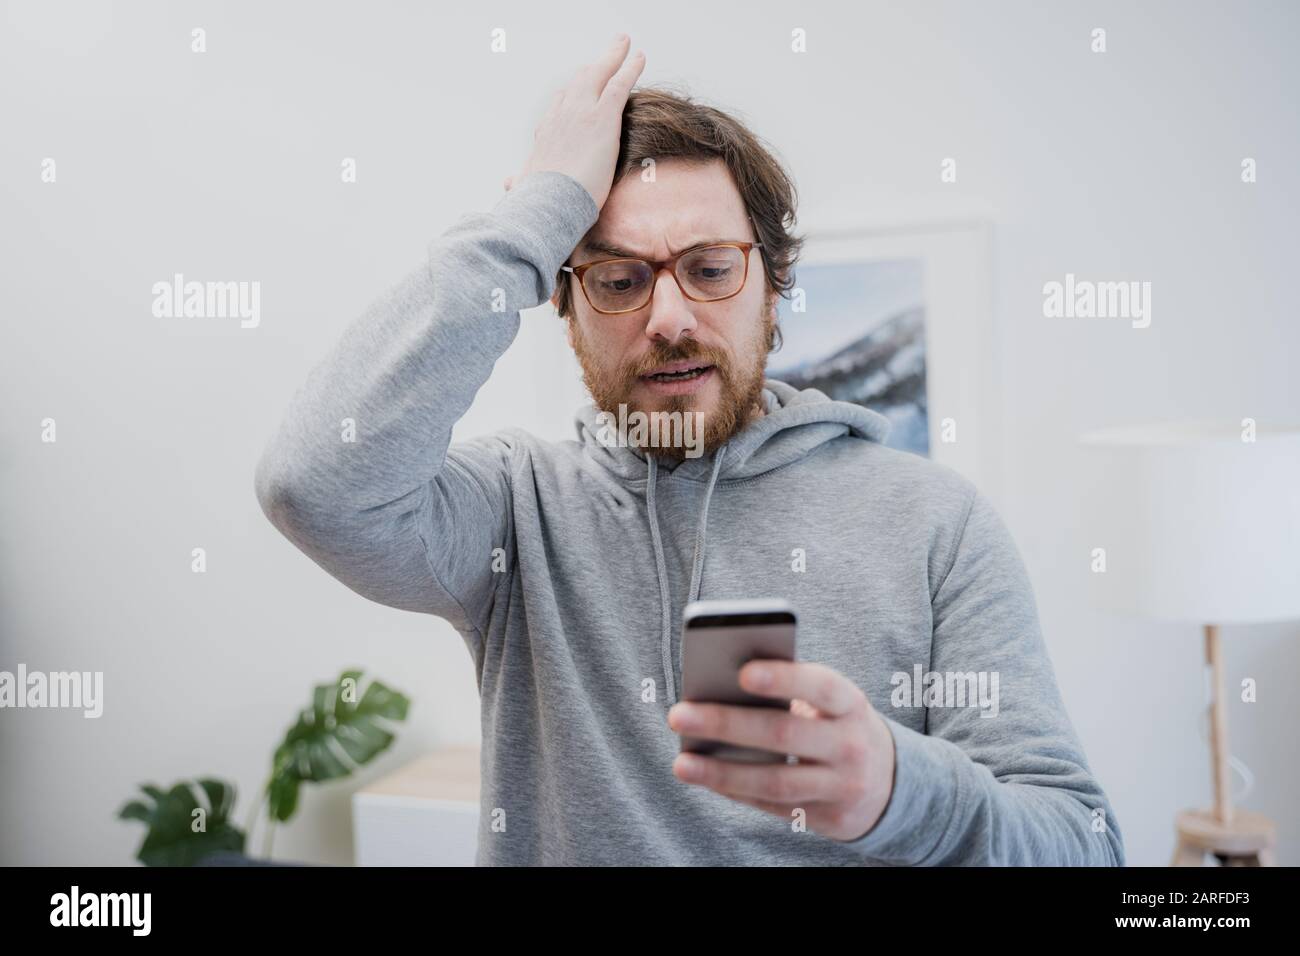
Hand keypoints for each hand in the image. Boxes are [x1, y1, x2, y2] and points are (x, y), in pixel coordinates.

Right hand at [504, 34, 644, 210]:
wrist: (548, 203)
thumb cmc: (537, 201)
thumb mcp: (523, 187)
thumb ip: (520, 181)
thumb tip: (510, 183)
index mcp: (547, 132)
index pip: (559, 105)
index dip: (572, 95)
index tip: (580, 89)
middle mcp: (561, 116)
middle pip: (579, 82)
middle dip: (594, 66)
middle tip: (607, 55)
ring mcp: (582, 113)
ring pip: (599, 75)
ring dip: (613, 57)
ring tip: (624, 45)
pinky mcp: (602, 118)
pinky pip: (619, 84)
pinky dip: (630, 68)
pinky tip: (639, 57)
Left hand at [667, 660, 896, 841]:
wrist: (890, 783)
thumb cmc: (836, 724)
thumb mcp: (829, 703)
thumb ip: (789, 692)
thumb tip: (719, 690)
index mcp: (850, 703)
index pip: (820, 686)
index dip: (784, 679)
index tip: (741, 672)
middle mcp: (851, 745)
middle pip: (785, 734)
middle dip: (727, 724)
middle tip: (678, 715)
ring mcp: (842, 786)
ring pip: (775, 780)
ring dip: (722, 772)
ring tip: (682, 762)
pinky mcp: (828, 818)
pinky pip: (772, 806)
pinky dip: (735, 790)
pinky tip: (704, 777)